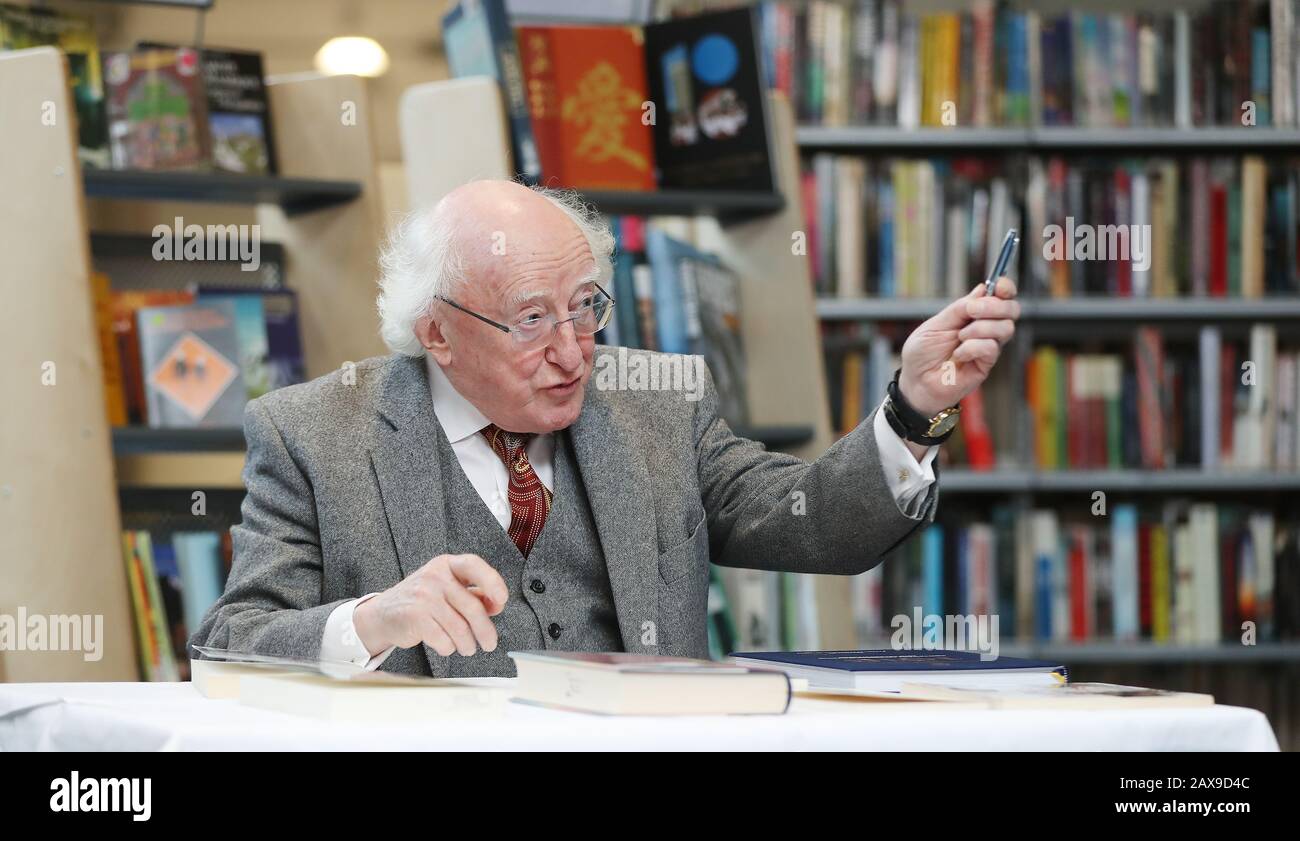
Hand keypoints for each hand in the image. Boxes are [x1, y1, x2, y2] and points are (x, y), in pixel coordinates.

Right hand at [353, 554, 508, 657]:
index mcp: (446, 564)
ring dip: (467, 644)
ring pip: (460, 628)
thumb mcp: (446, 588)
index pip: (474, 565)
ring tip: (467, 648)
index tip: (502, 600)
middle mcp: (435, 576)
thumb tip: (496, 604)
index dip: (492, 581)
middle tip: (490, 643)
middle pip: (472, 607)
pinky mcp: (415, 617)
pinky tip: (446, 645)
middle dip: (485, 631)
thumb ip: (472, 592)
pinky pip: (444, 640)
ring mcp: (423, 596)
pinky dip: (449, 647)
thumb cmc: (421, 600)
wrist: (382, 614)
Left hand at [897, 277, 1020, 416]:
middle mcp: (986, 329)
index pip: (1001, 297)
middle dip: (995, 306)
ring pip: (1005, 328)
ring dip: (979, 328)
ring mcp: (988, 347)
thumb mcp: (936, 325)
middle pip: (1012, 310)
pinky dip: (972, 347)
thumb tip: (982, 289)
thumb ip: (959, 308)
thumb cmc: (922, 354)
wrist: (915, 382)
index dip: (1005, 288)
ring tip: (960, 337)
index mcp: (973, 315)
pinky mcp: (986, 365)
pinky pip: (991, 348)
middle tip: (972, 311)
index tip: (998, 285)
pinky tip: (958, 355)